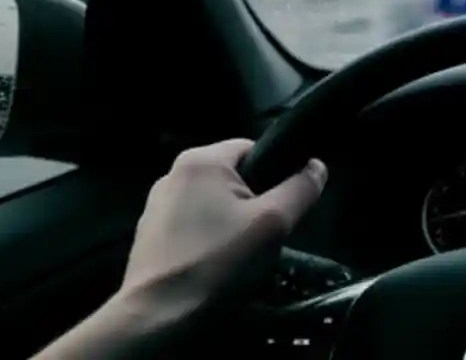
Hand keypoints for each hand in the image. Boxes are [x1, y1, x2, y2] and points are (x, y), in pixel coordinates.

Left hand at [119, 139, 326, 325]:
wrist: (157, 315)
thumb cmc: (217, 261)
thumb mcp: (272, 224)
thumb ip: (300, 190)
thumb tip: (317, 165)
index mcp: (201, 160)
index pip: (254, 149)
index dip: (277, 175)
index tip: (283, 209)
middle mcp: (172, 173)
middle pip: (233, 178)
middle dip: (254, 204)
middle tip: (266, 236)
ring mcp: (156, 205)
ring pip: (213, 204)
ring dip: (231, 223)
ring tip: (239, 256)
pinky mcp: (149, 234)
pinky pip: (192, 225)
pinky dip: (208, 239)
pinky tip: (213, 265)